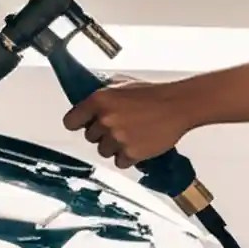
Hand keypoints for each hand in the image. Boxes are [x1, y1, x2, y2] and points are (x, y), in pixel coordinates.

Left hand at [61, 78, 194, 168]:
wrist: (178, 105)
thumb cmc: (152, 94)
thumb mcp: (121, 86)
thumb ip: (102, 96)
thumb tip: (87, 104)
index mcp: (98, 100)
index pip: (70, 121)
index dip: (79, 123)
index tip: (85, 124)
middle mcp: (104, 120)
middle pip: (89, 138)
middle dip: (102, 134)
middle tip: (121, 126)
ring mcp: (117, 138)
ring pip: (103, 151)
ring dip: (115, 147)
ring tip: (132, 135)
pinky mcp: (130, 153)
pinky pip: (120, 162)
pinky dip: (128, 157)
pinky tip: (139, 144)